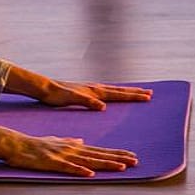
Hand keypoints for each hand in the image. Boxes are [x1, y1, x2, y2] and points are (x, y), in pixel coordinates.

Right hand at [4, 133, 138, 177]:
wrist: (15, 144)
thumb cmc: (34, 145)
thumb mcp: (55, 141)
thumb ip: (69, 141)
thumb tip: (82, 141)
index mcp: (73, 146)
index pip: (99, 151)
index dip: (116, 154)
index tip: (132, 156)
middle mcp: (71, 150)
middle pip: (98, 155)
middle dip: (118, 158)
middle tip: (136, 161)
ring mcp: (62, 156)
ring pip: (88, 161)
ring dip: (105, 164)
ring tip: (122, 167)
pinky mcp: (52, 163)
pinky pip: (67, 168)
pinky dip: (79, 170)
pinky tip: (90, 174)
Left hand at [37, 80, 153, 110]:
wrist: (44, 88)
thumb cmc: (56, 95)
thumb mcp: (72, 99)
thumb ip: (87, 102)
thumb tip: (103, 106)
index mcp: (94, 91)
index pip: (117, 94)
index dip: (132, 96)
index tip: (147, 96)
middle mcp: (94, 88)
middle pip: (118, 90)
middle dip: (134, 92)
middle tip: (150, 93)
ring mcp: (89, 89)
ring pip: (112, 90)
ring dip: (125, 92)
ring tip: (136, 92)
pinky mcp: (84, 92)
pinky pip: (104, 92)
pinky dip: (113, 93)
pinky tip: (112, 96)